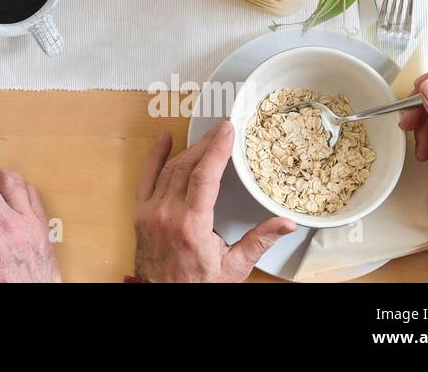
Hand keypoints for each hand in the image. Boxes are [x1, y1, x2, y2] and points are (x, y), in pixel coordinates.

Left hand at [133, 121, 294, 281]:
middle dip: (207, 144)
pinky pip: (146, 177)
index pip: (205, 176)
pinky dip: (155, 156)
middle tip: (223, 129)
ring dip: (189, 150)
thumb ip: (259, 241)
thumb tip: (287, 224)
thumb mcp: (234, 267)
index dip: (217, 149)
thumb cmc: (198, 284)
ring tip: (207, 138)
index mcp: (192, 226)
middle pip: (188, 166)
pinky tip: (165, 140)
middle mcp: (167, 214)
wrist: (164, 298)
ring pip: (170, 169)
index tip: (227, 131)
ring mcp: (150, 212)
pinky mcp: (140, 213)